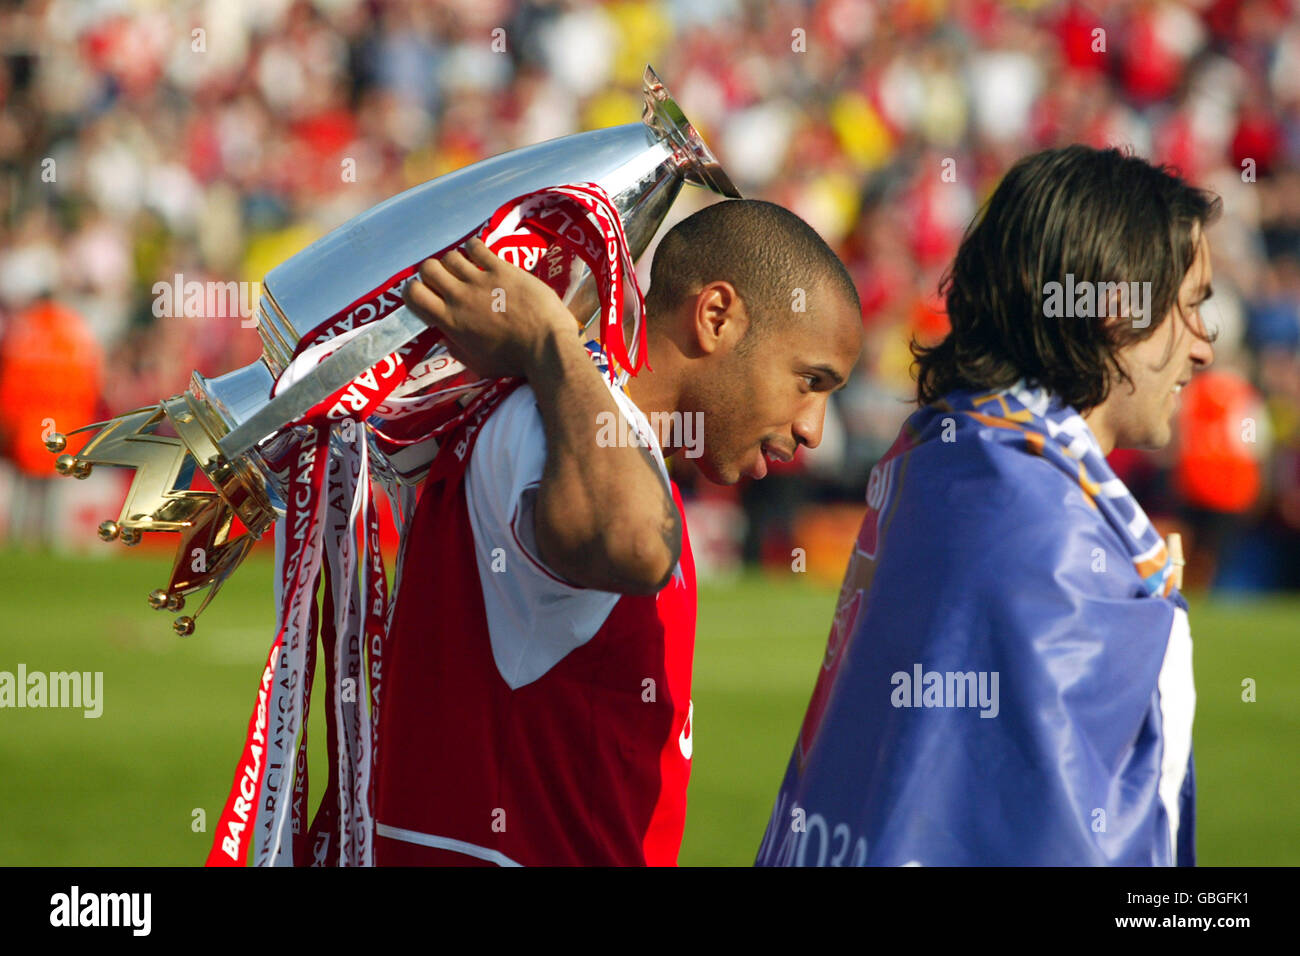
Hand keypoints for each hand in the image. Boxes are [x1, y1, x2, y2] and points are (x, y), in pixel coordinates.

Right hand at [403, 236, 578, 380]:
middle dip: (433, 272)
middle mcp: (459, 298)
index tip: (427, 295)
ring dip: (455, 262)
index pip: (413, 293)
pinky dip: (474, 248)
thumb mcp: (477, 365)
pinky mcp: (502, 269)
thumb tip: (445, 336)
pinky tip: (481, 256)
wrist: (546, 348)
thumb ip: (456, 349)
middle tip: (447, 281)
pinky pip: (476, 246)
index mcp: (450, 322)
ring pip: (450, 256)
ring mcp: (481, 281)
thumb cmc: (515, 362)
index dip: (415, 290)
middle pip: (428, 268)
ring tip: (467, 270)